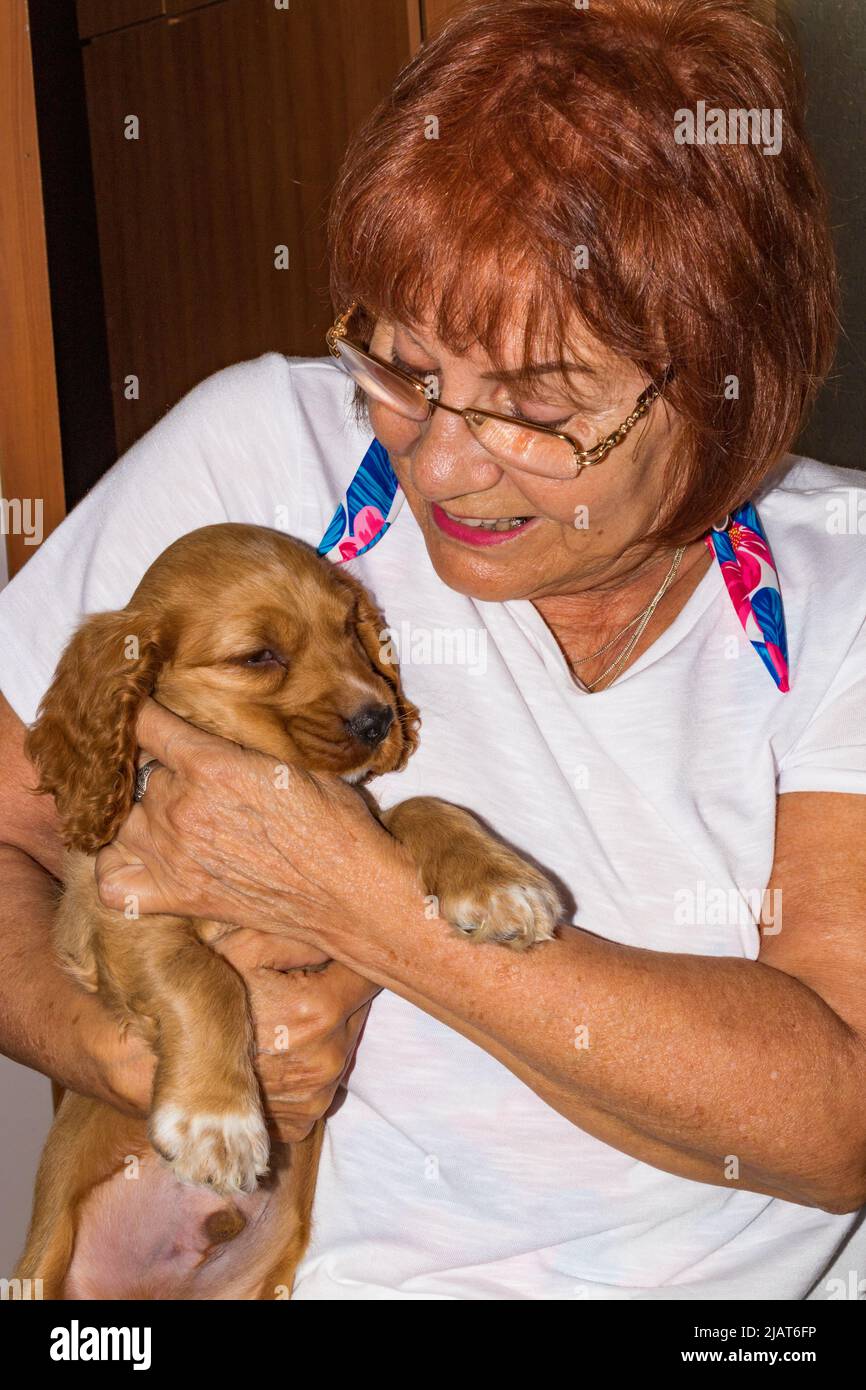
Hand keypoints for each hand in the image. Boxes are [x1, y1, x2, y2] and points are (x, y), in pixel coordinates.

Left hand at [94, 699, 412, 952]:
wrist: (350, 892)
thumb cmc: (335, 824)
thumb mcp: (297, 761)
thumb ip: (247, 743)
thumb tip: (229, 723)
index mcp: (210, 765)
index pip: (144, 723)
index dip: (142, 713)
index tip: (147, 712)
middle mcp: (181, 808)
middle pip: (136, 775)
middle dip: (157, 772)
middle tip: (188, 778)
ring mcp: (174, 855)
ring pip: (119, 822)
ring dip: (138, 816)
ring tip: (166, 816)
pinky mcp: (178, 897)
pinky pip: (113, 881)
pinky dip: (116, 870)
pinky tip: (140, 859)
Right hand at [213, 930, 377, 1141]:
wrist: (168, 1070)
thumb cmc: (205, 1002)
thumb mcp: (245, 947)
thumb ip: (299, 935)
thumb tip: (341, 931)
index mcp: (319, 1012)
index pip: (365, 977)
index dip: (348, 962)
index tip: (330, 956)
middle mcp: (327, 1060)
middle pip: (357, 1012)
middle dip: (336, 995)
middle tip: (297, 987)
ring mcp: (317, 1095)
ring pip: (342, 1047)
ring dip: (324, 1031)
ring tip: (282, 1021)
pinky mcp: (304, 1120)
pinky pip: (322, 1083)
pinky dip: (307, 1067)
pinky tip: (278, 1056)